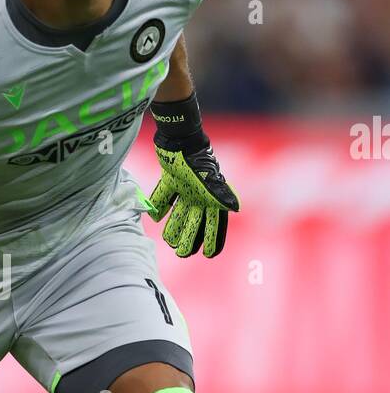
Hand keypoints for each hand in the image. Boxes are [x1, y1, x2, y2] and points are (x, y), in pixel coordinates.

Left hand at [147, 138, 238, 258]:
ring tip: (169, 240)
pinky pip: (164, 197)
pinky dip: (159, 206)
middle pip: (195, 222)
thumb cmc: (196, 161)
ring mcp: (185, 188)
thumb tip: (236, 208)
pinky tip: (155, 217)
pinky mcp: (170, 179)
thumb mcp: (208, 181)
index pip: (215, 223)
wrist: (179, 137)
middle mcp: (199, 195)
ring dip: (175, 227)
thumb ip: (220, 195)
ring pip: (180, 213)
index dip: (214, 239)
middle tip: (181, 253)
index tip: (209, 255)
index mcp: (211, 197)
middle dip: (190, 239)